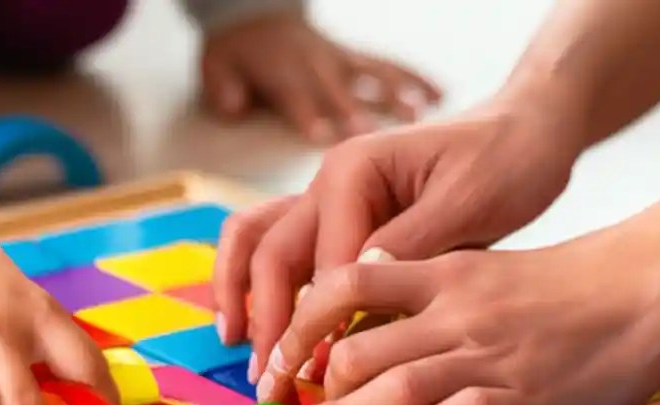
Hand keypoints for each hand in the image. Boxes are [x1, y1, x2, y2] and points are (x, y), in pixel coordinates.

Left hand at [200, 11, 440, 141]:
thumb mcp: (219, 63)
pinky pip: (389, 67)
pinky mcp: (358, 59)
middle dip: (356, 110)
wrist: (258, 14)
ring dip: (396, 95)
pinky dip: (415, 79)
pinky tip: (440, 95)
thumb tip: (231, 104)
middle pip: (339, 91)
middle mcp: (318, 67)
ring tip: (422, 114)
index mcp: (284, 75)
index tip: (325, 135)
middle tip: (379, 134)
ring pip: (372, 76)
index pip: (297, 96)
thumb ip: (225, 86)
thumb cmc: (239, 51)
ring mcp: (342, 62)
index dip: (309, 115)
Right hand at [214, 98, 588, 376]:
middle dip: (267, 321)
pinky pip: (285, 248)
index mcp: (352, 171)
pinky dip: (265, 285)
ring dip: (242, 295)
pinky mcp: (342, 218)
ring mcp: (329, 198)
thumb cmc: (504, 161)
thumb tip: (356, 289)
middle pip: (271, 254)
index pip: (321, 261)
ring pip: (258, 242)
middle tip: (270, 382)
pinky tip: (261, 325)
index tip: (320, 376)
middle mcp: (328, 181)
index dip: (317, 324)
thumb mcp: (466, 203)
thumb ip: (408, 244)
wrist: (524, 133)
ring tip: (236, 347)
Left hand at [255, 220, 659, 404]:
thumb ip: (436, 293)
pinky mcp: (520, 394)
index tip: (283, 352)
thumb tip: (377, 321)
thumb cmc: (569, 285)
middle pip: (357, 343)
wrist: (646, 286)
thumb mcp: (490, 271)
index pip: (347, 282)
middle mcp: (456, 312)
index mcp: (445, 274)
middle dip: (315, 381)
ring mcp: (487, 355)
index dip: (303, 319)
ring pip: (394, 382)